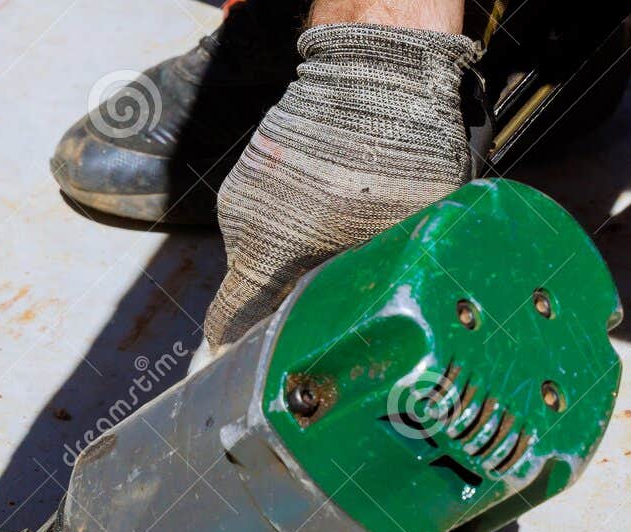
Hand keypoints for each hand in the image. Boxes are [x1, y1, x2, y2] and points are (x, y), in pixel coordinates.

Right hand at [203, 22, 480, 351]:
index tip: (265, 369)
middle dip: (294, 301)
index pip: (230, 327)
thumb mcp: (401, 241)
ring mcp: (245, 189)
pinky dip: (306, 217)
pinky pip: (278, 209)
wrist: (379, 64)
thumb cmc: (393, 158)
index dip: (246, 355)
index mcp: (264, 257)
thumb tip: (381, 333)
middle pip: (258, 288)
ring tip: (353, 239)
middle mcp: (240, 227)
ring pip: (272, 247)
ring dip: (305, 254)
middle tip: (342, 301)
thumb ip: (373, 292)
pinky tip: (346, 202)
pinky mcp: (260, 158)